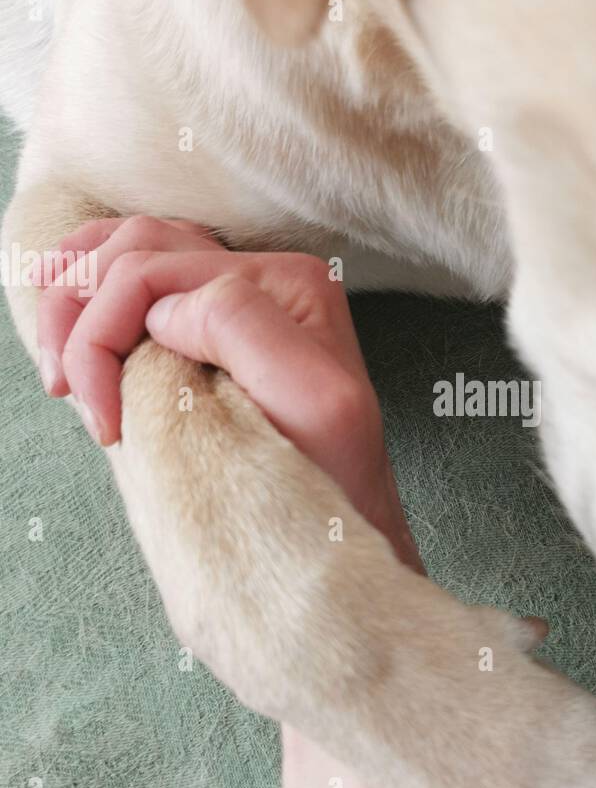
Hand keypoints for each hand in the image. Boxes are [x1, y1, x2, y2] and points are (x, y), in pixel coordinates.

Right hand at [33, 214, 418, 564]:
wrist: (341, 538)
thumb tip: (164, 309)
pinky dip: (93, 297)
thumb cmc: (334, 486)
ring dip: (74, 299)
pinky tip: (73, 334)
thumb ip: (244, 328)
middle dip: (77, 312)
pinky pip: (138, 282)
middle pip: (133, 248)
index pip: (150, 269)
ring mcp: (238, 296)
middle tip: (65, 391)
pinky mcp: (214, 327)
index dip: (102, 337)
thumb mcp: (316, 403)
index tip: (106, 427)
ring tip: (62, 372)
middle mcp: (266, 276)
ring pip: (126, 252)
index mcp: (288, 282)